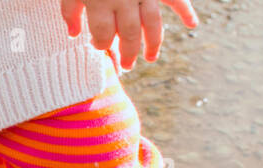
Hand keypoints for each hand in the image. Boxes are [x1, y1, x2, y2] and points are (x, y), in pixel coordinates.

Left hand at [60, 0, 198, 68]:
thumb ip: (70, 9)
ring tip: (150, 58)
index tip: (98, 46)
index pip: (102, 34)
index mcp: (100, 0)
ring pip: (151, 23)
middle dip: (127, 52)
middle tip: (127, 66)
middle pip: (127, 33)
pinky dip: (185, 10)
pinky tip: (192, 24)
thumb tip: (73, 35)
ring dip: (152, 43)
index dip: (100, 44)